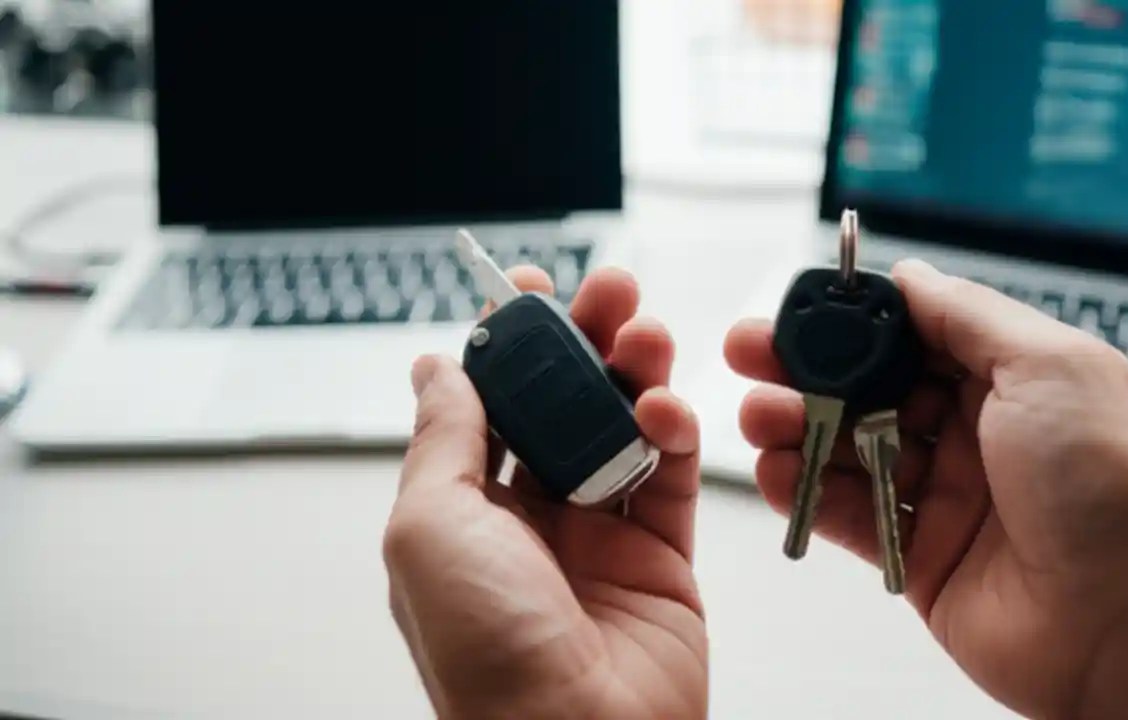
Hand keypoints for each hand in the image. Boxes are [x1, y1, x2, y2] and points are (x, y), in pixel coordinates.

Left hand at [384, 267, 705, 719]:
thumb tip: (435, 367)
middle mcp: (530, 518)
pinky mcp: (660, 554)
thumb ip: (443, 438)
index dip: (509, 344)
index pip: (489, 404)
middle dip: (584, 341)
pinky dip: (674, 429)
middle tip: (608, 291)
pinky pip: (670, 472)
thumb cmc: (486, 654)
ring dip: (635, 371)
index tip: (528, 291)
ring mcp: (598, 534)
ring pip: (621, 425)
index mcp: (464, 512)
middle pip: (562, 403)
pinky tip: (664, 407)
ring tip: (645, 332)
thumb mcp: (430, 528)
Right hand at [725, 259, 1127, 718]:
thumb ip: (967, 316)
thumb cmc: (1112, 489)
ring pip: (849, 446)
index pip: (913, 330)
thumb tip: (909, 276)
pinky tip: (776, 472)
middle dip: (806, 366)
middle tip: (749, 353)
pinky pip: (847, 512)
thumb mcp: (1049, 366)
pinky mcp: (916, 552)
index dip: (854, 316)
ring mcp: (944, 493)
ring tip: (756, 417)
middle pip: (869, 384)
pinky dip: (805, 491)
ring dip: (796, 426)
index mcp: (1013, 377)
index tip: (801, 306)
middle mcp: (975, 430)